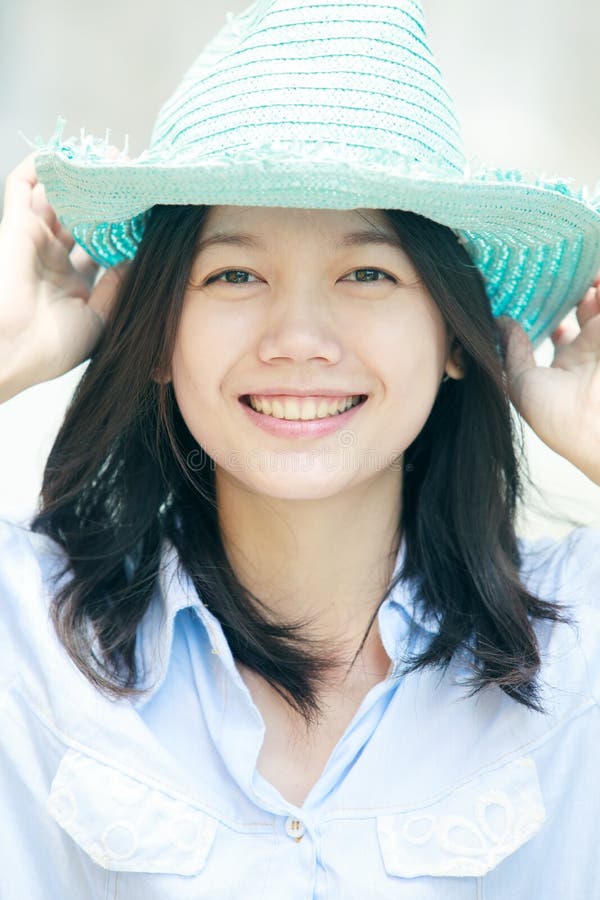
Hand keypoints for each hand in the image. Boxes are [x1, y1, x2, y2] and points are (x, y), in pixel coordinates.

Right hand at [0, 152, 127, 401]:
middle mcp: (54, 260)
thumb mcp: (102, 317)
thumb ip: (121, 284)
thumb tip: (142, 254)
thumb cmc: (57, 345)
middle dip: (106, 200)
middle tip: (130, 177)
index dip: (123, 229)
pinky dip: (40, 166)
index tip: (148, 212)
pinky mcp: (15, 225)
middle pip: (83, 218)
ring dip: (79, 177)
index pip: (103, 247)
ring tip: (107, 157)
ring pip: (58, 198)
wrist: (15, 349)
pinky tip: (66, 151)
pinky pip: (21, 185)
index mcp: (74, 285)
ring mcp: (35, 241)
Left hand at [496, 279, 599, 484]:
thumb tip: (499, 323)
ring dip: (589, 282)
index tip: (531, 289)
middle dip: (572, 287)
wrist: (596, 430)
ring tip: (578, 266)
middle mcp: (590, 351)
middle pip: (583, 309)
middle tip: (556, 269)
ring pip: (597, 301)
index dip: (549, 309)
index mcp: (567, 364)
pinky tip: (591, 274)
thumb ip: (512, 352)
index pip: (560, 329)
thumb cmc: (558, 418)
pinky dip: (598, 286)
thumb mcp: (521, 384)